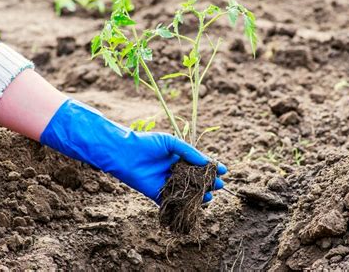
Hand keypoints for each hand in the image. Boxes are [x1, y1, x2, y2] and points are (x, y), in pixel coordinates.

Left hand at [107, 132, 226, 202]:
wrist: (124, 153)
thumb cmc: (147, 143)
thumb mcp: (171, 142)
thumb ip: (188, 152)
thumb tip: (206, 162)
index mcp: (178, 157)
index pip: (198, 163)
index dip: (211, 167)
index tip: (223, 170)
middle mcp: (174, 171)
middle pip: (195, 179)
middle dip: (208, 182)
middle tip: (219, 185)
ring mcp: (166, 183)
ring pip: (186, 191)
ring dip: (199, 194)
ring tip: (209, 196)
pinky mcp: (157, 194)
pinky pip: (172, 201)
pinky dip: (183, 204)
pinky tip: (194, 205)